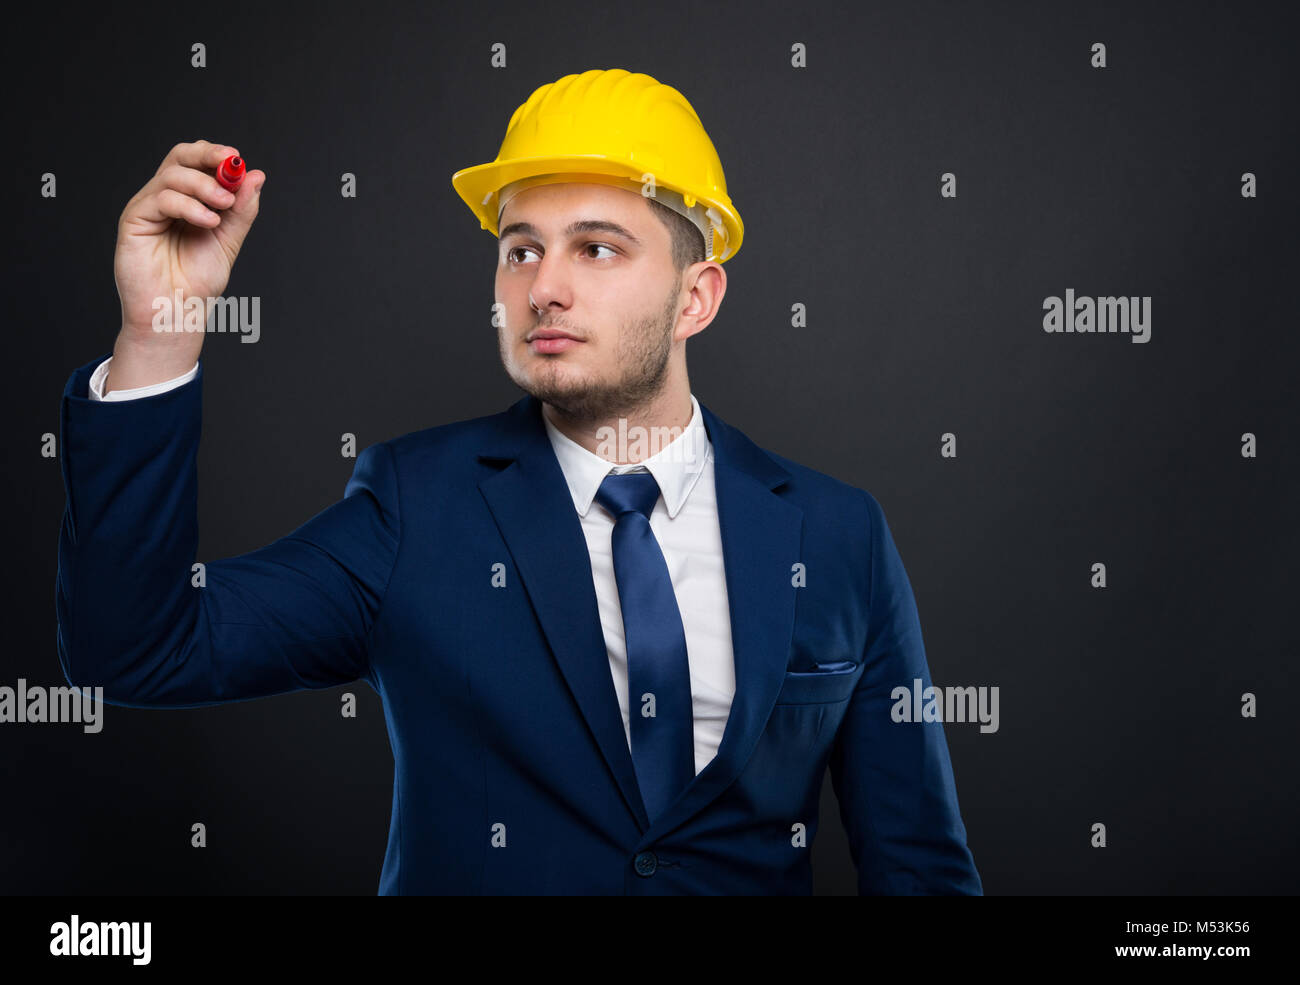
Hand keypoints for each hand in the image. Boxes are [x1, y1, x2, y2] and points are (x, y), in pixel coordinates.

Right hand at [108, 139, 264, 389]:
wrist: (178, 312)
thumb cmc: (198, 282)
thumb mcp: (229, 240)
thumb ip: (242, 210)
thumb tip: (256, 176)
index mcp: (188, 200)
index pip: (197, 163)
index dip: (215, 155)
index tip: (237, 159)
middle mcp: (165, 199)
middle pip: (179, 158)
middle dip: (206, 155)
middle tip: (230, 164)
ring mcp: (148, 208)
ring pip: (172, 176)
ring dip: (204, 186)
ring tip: (224, 207)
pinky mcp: (134, 220)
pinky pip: (160, 199)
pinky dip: (189, 205)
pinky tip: (209, 221)